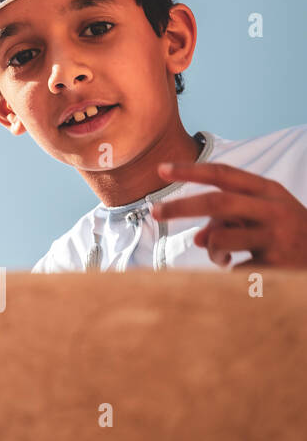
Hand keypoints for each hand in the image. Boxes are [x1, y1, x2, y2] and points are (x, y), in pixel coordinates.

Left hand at [151, 161, 306, 266]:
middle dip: (181, 207)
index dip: (190, 170)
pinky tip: (242, 270)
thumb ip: (228, 216)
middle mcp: (274, 210)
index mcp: (268, 191)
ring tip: (222, 256)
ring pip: (219, 238)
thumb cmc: (286, 233)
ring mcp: (277, 238)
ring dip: (210, 249)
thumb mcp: (263, 215)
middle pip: (217, 202)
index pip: (224, 174)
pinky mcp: (276, 266)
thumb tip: (198, 239)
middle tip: (154, 212)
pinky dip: (227, 271)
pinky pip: (232, 269)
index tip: (161, 169)